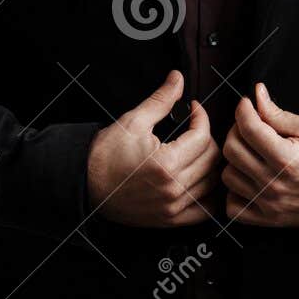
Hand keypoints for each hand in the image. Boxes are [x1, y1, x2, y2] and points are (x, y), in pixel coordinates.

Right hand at [86, 70, 220, 226]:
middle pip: (212, 160)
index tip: (193, 110)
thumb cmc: (105, 155)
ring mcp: (173, 208)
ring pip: (213, 183)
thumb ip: (161, 99)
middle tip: (195, 128)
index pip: (203, 137)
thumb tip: (178, 79)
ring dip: (210, 164)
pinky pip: (204, 210)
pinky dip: (209, 194)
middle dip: (207, 137)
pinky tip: (201, 180)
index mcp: (166, 164)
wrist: (85, 182)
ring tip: (198, 150)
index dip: (201, 117)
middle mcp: (173, 189)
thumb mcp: (133, 120)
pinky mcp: (169, 220)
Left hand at [221, 82, 298, 226]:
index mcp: (286, 158)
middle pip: (232, 150)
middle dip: (237, 131)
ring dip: (236, 161)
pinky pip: (233, 207)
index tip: (247, 104)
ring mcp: (269, 204)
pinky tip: (250, 180)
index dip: (243, 109)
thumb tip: (257, 94)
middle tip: (250, 126)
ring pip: (228, 176)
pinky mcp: (268, 219)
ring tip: (252, 154)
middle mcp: (274, 183)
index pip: (248, 128)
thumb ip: (278, 114)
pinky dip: (236, 193)